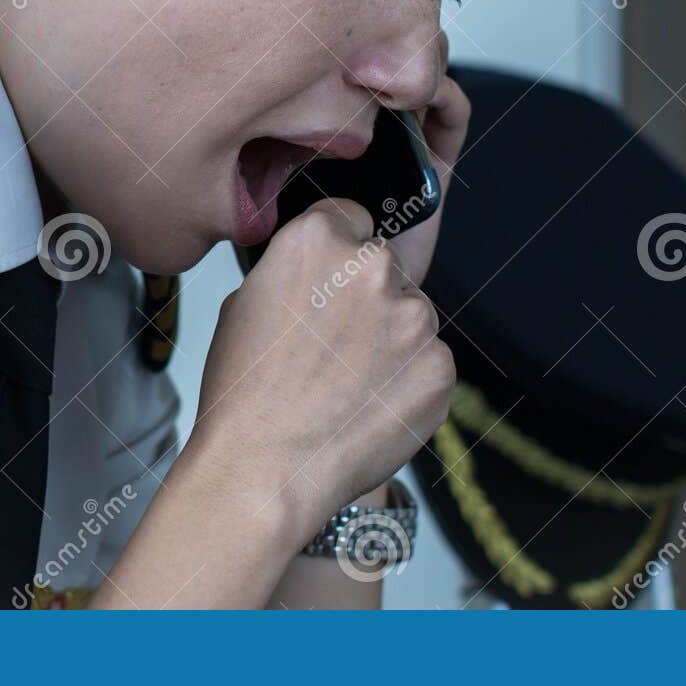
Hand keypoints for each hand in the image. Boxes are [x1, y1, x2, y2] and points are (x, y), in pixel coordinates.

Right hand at [185, 197, 455, 546]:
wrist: (264, 470)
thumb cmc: (244, 394)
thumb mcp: (245, 301)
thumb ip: (296, 270)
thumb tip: (322, 272)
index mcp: (317, 239)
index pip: (351, 216)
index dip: (338, 250)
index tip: (330, 280)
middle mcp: (372, 267)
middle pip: (386, 265)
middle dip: (367, 296)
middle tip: (333, 344)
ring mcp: (413, 317)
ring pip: (410, 315)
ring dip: (390, 340)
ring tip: (346, 384)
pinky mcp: (440, 365)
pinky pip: (430, 361)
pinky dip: (408, 381)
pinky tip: (368, 406)